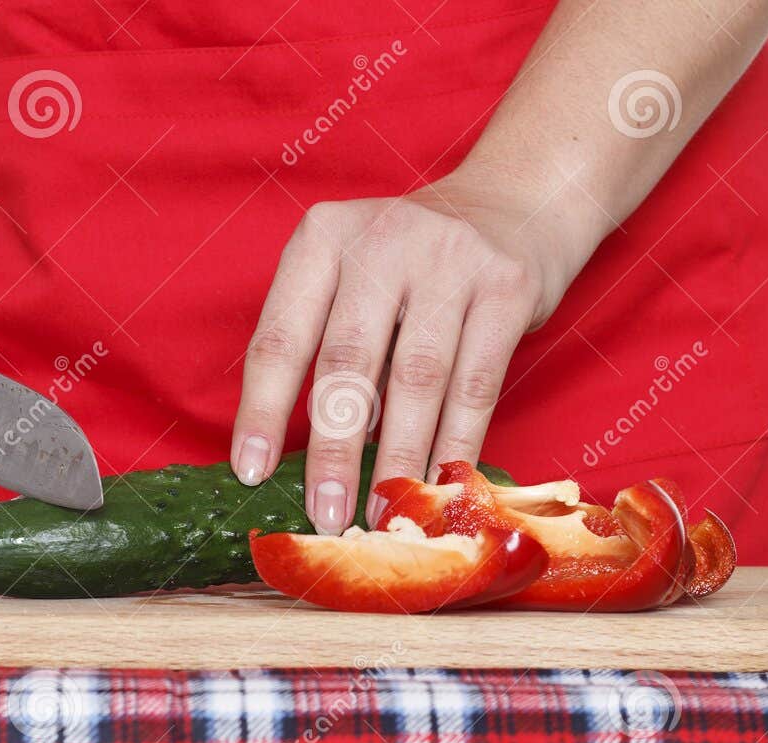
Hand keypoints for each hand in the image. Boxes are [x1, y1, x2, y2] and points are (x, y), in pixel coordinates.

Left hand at [231, 183, 573, 532]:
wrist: (515, 203)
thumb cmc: (413, 265)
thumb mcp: (354, 278)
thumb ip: (327, 347)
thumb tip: (310, 459)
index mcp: (324, 237)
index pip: (281, 337)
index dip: (263, 411)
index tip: (252, 472)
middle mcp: (382, 239)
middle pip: (347, 362)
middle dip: (333, 451)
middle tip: (325, 513)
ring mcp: (450, 258)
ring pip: (415, 380)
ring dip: (397, 459)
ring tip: (385, 512)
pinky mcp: (507, 287)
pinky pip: (475, 385)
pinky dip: (455, 443)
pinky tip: (440, 483)